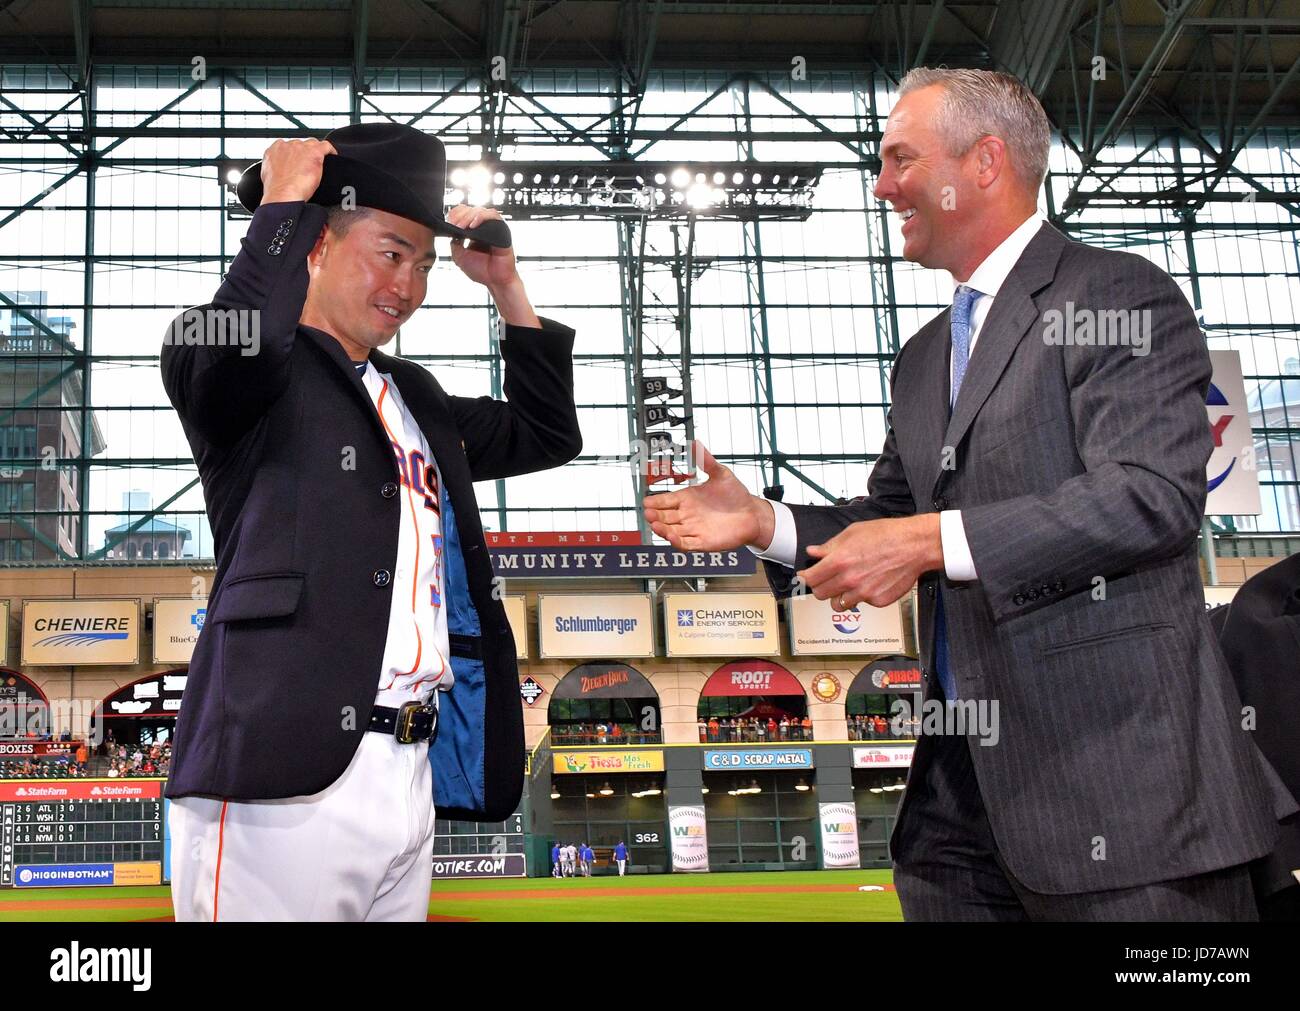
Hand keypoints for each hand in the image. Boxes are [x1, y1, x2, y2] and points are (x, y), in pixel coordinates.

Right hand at [259, 138, 336, 203]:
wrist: (283, 194)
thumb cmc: (278, 189)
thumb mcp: (270, 174)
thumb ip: (277, 167)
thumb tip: (283, 171)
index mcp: (275, 149)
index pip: (288, 147)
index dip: (295, 154)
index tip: (299, 161)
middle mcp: (288, 145)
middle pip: (301, 145)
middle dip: (305, 153)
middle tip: (309, 166)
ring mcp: (301, 147)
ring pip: (313, 144)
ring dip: (316, 152)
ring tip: (320, 163)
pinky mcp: (314, 152)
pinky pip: (326, 146)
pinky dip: (330, 150)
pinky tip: (332, 156)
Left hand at [447, 205, 517, 287]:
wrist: (495, 282)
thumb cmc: (482, 271)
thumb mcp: (459, 256)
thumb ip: (454, 243)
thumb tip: (449, 231)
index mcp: (474, 231)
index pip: (463, 213)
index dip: (454, 215)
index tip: (447, 222)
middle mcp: (484, 227)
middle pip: (470, 209)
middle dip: (458, 215)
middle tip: (452, 224)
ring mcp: (493, 227)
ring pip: (480, 210)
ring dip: (467, 216)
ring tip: (460, 226)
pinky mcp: (502, 230)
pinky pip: (493, 216)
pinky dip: (481, 217)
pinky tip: (472, 225)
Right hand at [642, 441, 773, 551]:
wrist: (752, 513)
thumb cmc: (736, 494)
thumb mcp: (721, 474)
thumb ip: (707, 460)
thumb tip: (696, 443)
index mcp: (687, 498)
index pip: (665, 500)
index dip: (655, 501)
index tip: (646, 501)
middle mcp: (687, 514)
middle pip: (664, 517)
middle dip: (654, 516)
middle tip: (648, 513)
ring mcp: (693, 529)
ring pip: (671, 531)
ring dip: (662, 529)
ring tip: (654, 525)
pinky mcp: (702, 542)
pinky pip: (685, 544)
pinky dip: (676, 541)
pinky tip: (670, 536)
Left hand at [799, 513, 943, 608]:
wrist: (915, 545)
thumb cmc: (887, 535)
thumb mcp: (853, 533)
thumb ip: (830, 546)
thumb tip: (814, 552)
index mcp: (839, 561)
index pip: (811, 579)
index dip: (806, 577)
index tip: (806, 576)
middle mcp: (849, 580)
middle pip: (821, 595)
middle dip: (821, 587)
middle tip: (827, 580)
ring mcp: (864, 593)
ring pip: (839, 604)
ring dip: (839, 596)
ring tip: (848, 584)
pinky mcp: (878, 601)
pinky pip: (862, 603)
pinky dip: (862, 596)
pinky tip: (870, 582)